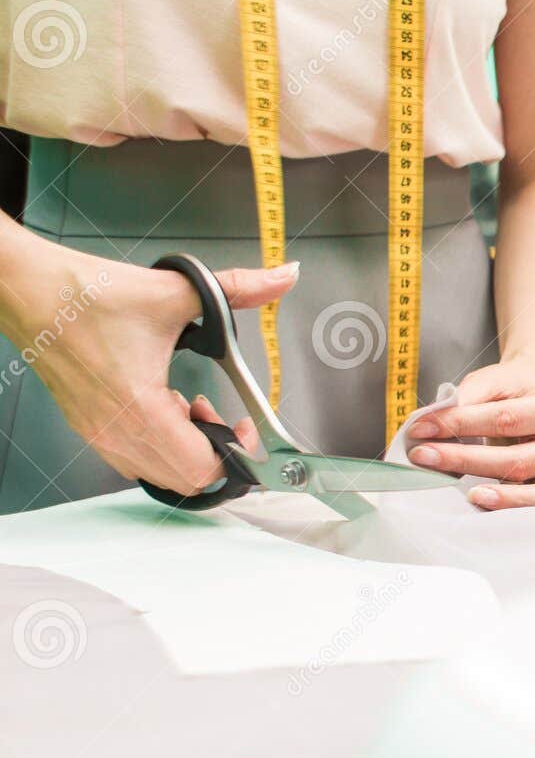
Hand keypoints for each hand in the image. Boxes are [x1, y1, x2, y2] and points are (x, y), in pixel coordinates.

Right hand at [2, 240, 297, 494]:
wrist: (28, 290)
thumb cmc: (85, 294)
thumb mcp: (176, 291)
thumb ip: (239, 288)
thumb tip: (283, 277)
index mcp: (140, 408)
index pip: (201, 469)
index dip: (236, 454)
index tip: (245, 427)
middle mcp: (116, 431)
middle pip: (186, 480)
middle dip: (214, 451)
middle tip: (217, 414)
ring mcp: (98, 434)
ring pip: (159, 473)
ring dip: (186, 448)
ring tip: (188, 406)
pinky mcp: (87, 427)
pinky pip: (134, 459)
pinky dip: (159, 443)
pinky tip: (162, 403)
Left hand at [405, 358, 534, 510]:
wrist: (533, 394)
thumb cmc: (511, 390)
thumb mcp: (490, 381)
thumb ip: (464, 399)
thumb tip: (427, 424)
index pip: (504, 419)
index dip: (459, 424)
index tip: (419, 428)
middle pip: (516, 459)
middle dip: (465, 461)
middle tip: (423, 456)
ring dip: (497, 495)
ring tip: (466, 493)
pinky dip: (513, 506)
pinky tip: (483, 501)